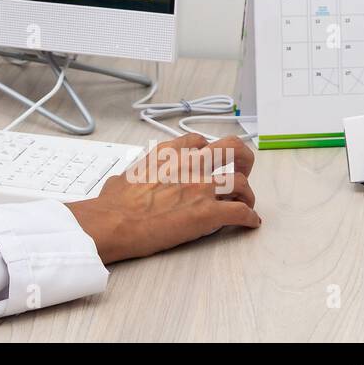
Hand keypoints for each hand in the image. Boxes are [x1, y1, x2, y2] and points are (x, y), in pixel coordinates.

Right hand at [65, 134, 260, 264]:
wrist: (114, 222)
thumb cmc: (114, 204)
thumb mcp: (123, 176)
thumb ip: (137, 173)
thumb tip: (130, 180)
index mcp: (168, 154)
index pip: (199, 141)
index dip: (208, 150)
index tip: (210, 160)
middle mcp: (190, 165)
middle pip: (231, 148)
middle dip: (242, 158)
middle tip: (242, 169)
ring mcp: (201, 188)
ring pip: (242, 182)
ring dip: (247, 194)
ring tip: (246, 203)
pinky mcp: (209, 213)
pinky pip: (242, 213)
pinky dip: (249, 218)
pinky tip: (249, 223)